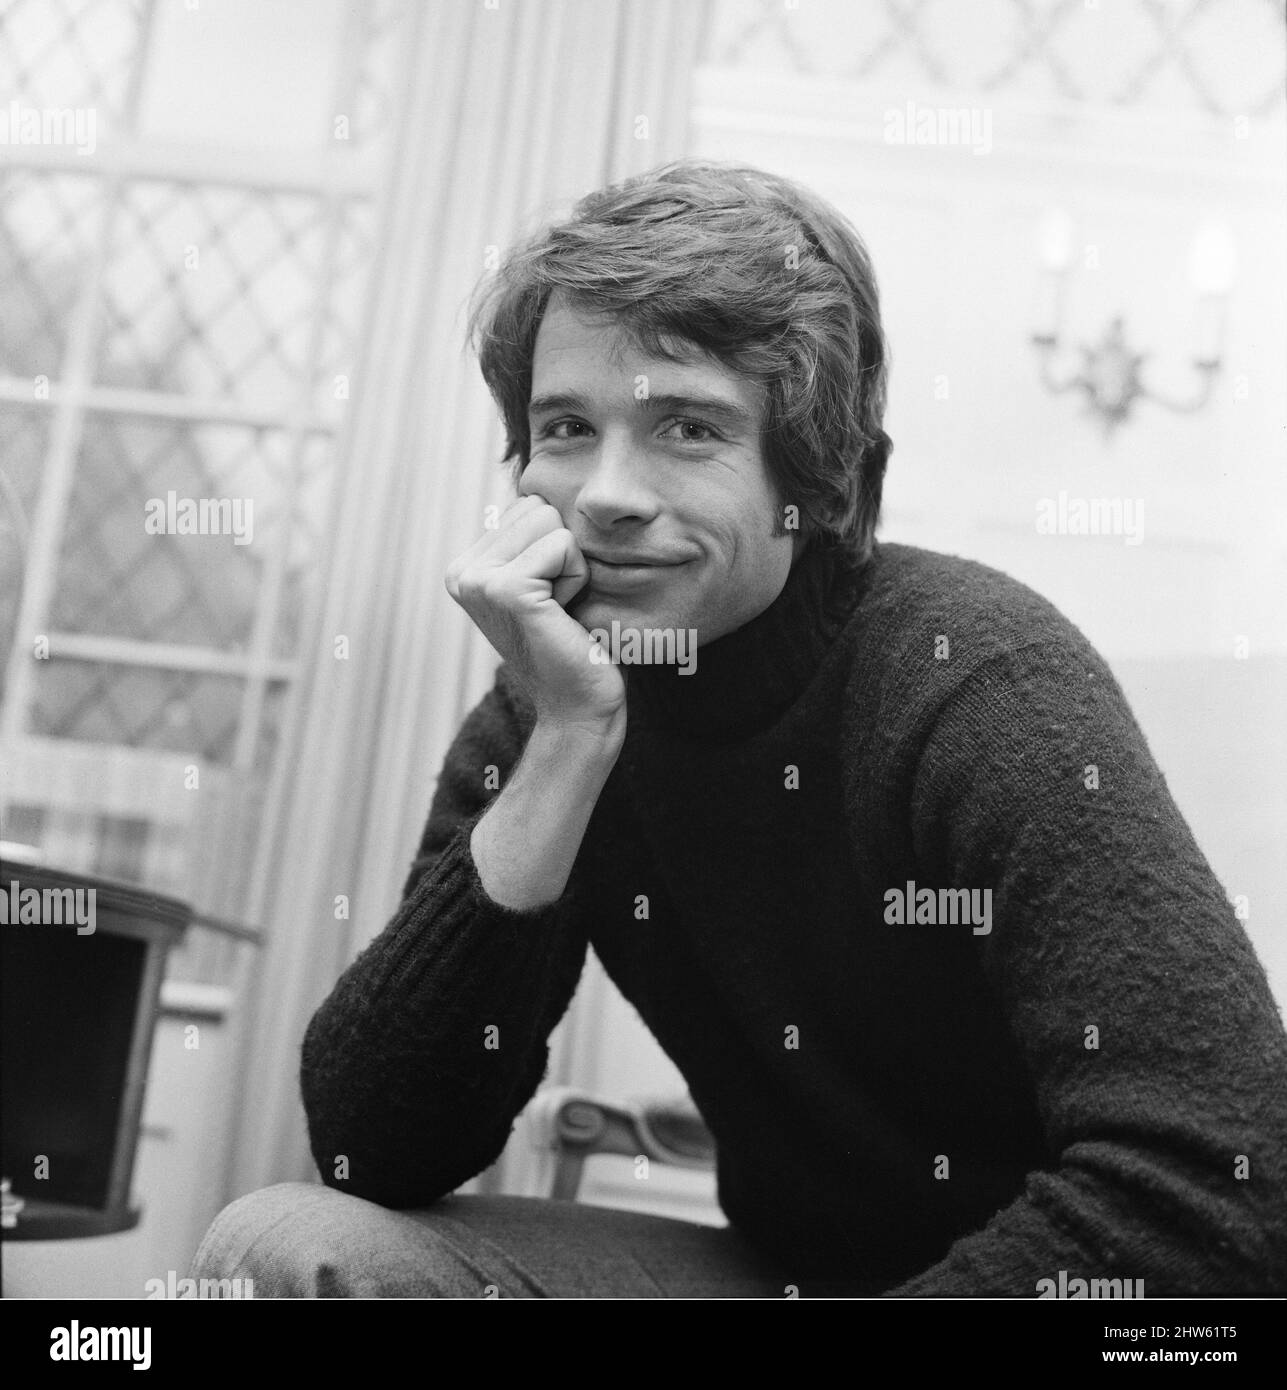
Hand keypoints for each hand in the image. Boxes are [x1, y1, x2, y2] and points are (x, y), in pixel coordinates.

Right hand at [445, 494, 625, 732]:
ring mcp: (478, 581)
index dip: (556, 547)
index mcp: (466, 567)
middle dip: (564, 552)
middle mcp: (462, 573)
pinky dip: (578, 577)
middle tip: (558, 605)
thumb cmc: (575, 643)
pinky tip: (564, 614)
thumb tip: (542, 484)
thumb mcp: (546, 582)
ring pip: (550, 522)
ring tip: (560, 609)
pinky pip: (563, 546)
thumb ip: (532, 540)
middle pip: (537, 507)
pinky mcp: (506, 590)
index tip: (550, 598)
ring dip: (572, 565)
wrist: (580, 705)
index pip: (527, 505)